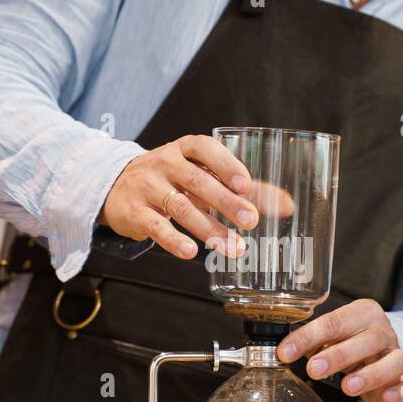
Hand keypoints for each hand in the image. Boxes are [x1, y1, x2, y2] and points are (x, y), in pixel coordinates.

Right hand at [100, 135, 256, 259]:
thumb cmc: (172, 180)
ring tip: (234, 247)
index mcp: (184, 148)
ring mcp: (147, 186)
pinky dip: (173, 241)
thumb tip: (287, 205)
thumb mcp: (201, 175)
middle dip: (226, 202)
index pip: (205, 149)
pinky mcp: (134, 212)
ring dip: (209, 228)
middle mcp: (164, 163)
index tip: (246, 185)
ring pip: (181, 207)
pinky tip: (192, 252)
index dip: (226, 165)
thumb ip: (242, 189)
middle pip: (197, 181)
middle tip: (251, 221)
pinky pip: (156, 227)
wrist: (115, 187)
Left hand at [276, 299, 402, 401]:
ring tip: (347, 387)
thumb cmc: (349, 343)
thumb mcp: (329, 338)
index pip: (334, 321)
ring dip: (371, 374)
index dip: (308, 337)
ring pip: (394, 361)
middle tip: (314, 369)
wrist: (381, 353)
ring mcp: (398, 354)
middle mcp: (382, 331)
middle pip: (366, 340)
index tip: (286, 353)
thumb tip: (282, 351)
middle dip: (339, 355)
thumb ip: (311, 342)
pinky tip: (387, 398)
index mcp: (361, 313)